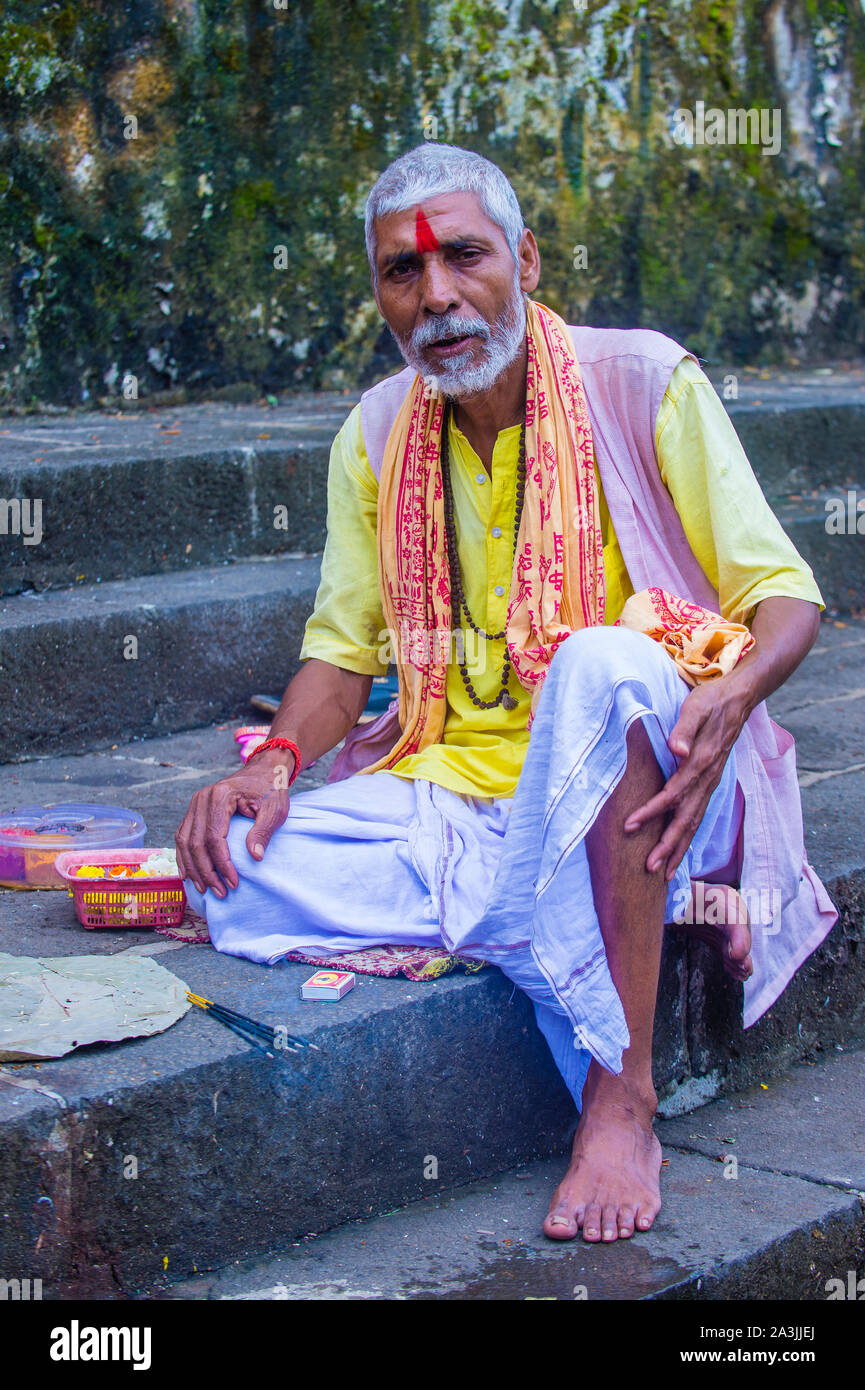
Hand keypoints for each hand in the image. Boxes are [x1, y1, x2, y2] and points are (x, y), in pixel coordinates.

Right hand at [175, 751, 294, 897]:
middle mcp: (202, 798)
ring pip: (185, 842)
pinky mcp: (195, 811)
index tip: (234, 883)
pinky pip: (183, 836)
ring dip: (193, 868)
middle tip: (220, 893)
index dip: (222, 863)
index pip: (214, 837)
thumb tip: (255, 858)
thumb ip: (263, 832)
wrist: (264, 771)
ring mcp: (195, 804)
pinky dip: (184, 857)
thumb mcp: (275, 809)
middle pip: (196, 842)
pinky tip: (188, 874)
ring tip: (204, 890)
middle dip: (207, 872)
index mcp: (221, 796)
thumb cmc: (271, 789)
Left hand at [622, 681, 746, 881]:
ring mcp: (711, 784)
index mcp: (701, 764)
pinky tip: (678, 850)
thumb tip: (677, 750)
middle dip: (668, 846)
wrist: (739, 699)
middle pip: (686, 819)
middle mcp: (708, 779)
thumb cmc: (712, 702)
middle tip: (649, 868)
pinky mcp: (709, 784)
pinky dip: (688, 836)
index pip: (672, 795)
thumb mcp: (696, 709)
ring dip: (679, 848)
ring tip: (663, 873)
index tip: (630, 826)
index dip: (651, 812)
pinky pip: (698, 815)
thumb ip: (685, 731)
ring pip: (694, 822)